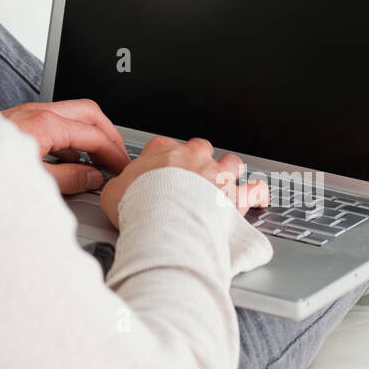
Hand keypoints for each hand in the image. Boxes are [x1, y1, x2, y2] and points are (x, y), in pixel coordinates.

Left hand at [1, 99, 129, 195]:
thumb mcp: (35, 181)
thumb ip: (69, 178)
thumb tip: (92, 177)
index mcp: (44, 123)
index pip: (93, 133)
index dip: (113, 152)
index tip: (123, 167)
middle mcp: (35, 112)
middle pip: (87, 112)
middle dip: (108, 133)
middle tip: (120, 156)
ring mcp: (25, 115)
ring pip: (70, 115)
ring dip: (89, 135)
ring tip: (100, 160)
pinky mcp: (16, 123)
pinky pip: (54, 123)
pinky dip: (70, 139)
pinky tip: (70, 161)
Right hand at [99, 135, 269, 228]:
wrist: (165, 223)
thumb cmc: (139, 206)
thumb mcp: (113, 192)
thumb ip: (119, 186)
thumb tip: (115, 189)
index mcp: (162, 151)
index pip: (164, 145)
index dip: (163, 158)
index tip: (159, 170)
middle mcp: (192, 158)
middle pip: (200, 148)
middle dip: (199, 159)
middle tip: (191, 177)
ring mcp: (215, 175)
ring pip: (230, 161)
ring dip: (228, 170)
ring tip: (223, 181)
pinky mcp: (234, 196)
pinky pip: (254, 188)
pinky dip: (256, 192)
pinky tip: (255, 195)